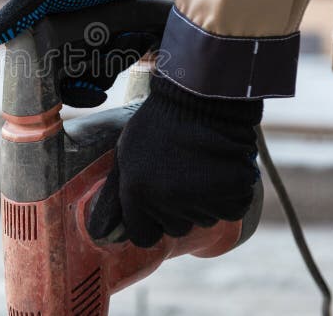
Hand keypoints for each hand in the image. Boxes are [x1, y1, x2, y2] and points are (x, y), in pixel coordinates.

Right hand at [0, 0, 150, 106]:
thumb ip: (14, 16)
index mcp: (39, 47)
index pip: (50, 88)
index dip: (71, 94)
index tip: (92, 93)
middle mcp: (61, 52)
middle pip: (80, 88)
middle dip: (100, 76)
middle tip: (112, 53)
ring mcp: (87, 48)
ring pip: (103, 76)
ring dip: (117, 61)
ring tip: (125, 37)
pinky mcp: (109, 42)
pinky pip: (119, 62)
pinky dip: (128, 52)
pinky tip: (134, 36)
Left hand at [87, 74, 260, 247]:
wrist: (200, 96)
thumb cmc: (158, 123)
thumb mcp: (125, 153)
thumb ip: (114, 194)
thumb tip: (98, 232)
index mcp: (137, 193)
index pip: (144, 236)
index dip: (150, 221)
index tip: (157, 201)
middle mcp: (168, 201)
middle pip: (176, 227)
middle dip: (178, 208)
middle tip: (180, 173)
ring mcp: (202, 198)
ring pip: (205, 218)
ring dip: (204, 200)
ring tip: (200, 165)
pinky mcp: (234, 191)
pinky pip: (232, 209)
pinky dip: (231, 195)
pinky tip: (221, 168)